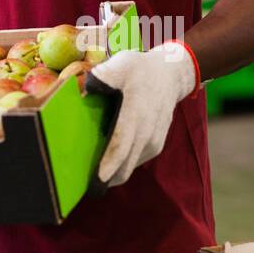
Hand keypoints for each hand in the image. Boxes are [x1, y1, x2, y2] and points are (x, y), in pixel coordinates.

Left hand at [92, 42, 196, 186]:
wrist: (171, 76)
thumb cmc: (141, 70)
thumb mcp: (121, 64)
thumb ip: (102, 76)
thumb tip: (82, 91)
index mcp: (136, 112)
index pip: (121, 144)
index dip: (108, 164)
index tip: (96, 181)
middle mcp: (147, 132)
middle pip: (125, 165)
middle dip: (106, 179)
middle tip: (84, 188)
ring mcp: (153, 141)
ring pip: (129, 166)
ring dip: (112, 174)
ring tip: (92, 178)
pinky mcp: (155, 146)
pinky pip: (134, 162)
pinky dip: (121, 166)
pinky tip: (106, 165)